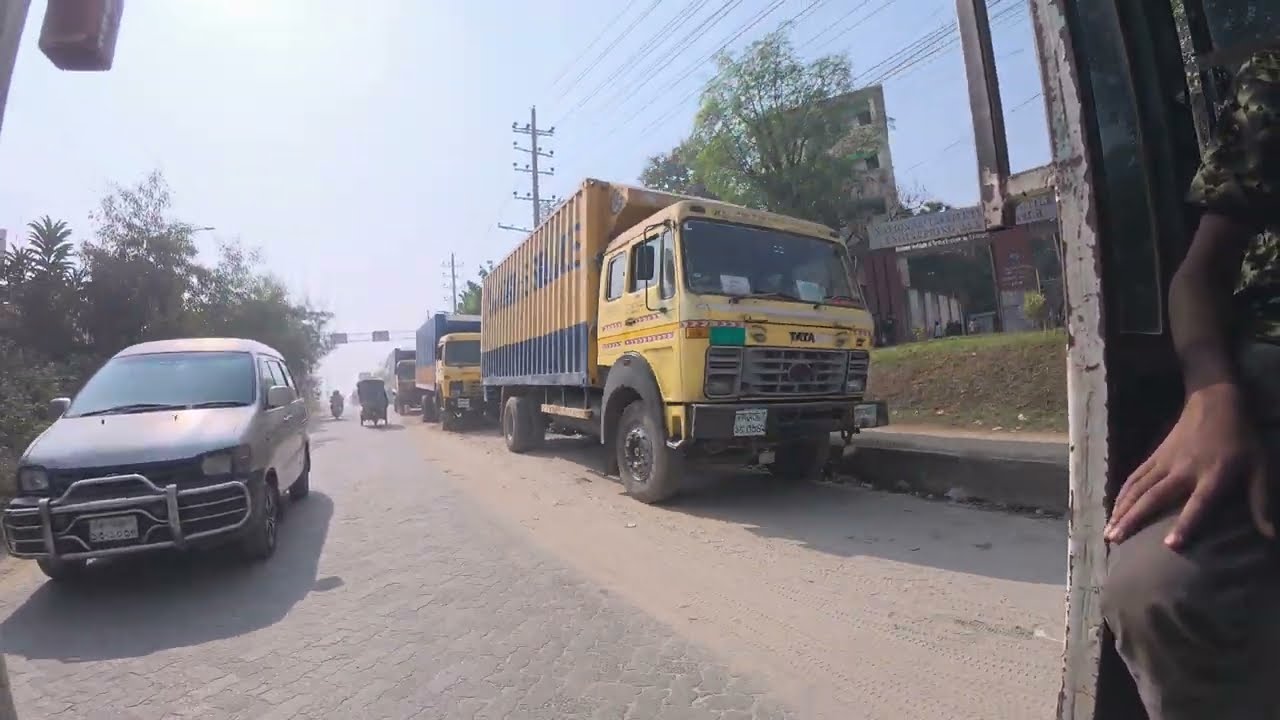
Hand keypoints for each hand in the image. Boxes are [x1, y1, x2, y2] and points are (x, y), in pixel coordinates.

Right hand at [1105, 382, 1271, 548]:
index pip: (1198, 504)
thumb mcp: (1260, 467)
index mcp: (1213, 475)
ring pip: (1138, 488)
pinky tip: (1113, 509)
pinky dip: (1122, 494)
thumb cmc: (1241, 438)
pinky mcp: (1155, 456)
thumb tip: (1270, 535)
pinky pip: (1135, 477)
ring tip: (1108, 531)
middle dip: (1133, 519)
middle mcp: (1183, 470)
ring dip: (1121, 510)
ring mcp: (1164, 462)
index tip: (1169, 545)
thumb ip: (1261, 502)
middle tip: (1115, 539)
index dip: (1185, 524)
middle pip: (1154, 497)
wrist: (1215, 400)